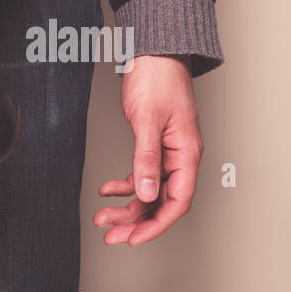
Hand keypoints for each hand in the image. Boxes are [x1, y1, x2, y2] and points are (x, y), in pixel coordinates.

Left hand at [93, 53, 203, 245]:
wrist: (154, 52)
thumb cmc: (158, 79)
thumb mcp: (148, 121)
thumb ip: (147, 159)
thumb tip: (146, 193)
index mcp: (187, 153)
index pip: (178, 201)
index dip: (157, 224)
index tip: (134, 238)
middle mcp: (180, 157)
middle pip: (162, 202)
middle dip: (136, 222)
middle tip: (111, 235)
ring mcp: (168, 152)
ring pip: (149, 191)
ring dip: (127, 207)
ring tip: (103, 218)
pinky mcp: (155, 145)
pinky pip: (142, 174)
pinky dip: (124, 185)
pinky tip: (107, 190)